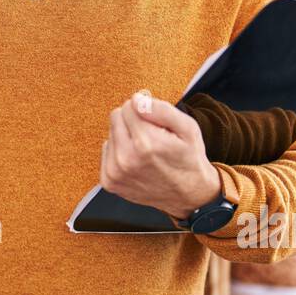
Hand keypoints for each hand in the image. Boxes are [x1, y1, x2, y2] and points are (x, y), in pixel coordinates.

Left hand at [100, 92, 222, 220]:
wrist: (189, 195)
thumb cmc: (189, 159)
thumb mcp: (187, 128)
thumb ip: (162, 109)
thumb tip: (137, 100)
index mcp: (145, 143)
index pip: (129, 105)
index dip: (144, 111)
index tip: (156, 123)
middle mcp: (126, 159)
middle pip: (116, 117)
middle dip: (133, 122)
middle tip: (151, 136)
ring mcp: (115, 172)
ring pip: (110, 133)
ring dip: (126, 137)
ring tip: (145, 151)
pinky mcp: (109, 181)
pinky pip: (106, 150)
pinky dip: (119, 152)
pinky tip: (136, 161)